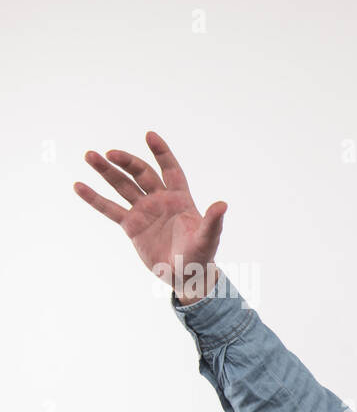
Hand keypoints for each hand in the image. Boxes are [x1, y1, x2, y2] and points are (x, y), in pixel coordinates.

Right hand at [73, 131, 226, 303]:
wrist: (185, 276)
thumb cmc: (201, 256)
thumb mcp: (207, 239)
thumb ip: (213, 222)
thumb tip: (223, 204)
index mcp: (180, 198)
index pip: (170, 169)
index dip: (161, 153)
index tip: (149, 135)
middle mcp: (160, 200)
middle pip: (141, 174)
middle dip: (126, 162)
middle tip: (109, 153)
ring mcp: (144, 211)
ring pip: (122, 186)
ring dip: (106, 171)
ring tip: (89, 156)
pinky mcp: (131, 226)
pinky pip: (110, 209)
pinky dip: (94, 198)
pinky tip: (79, 185)